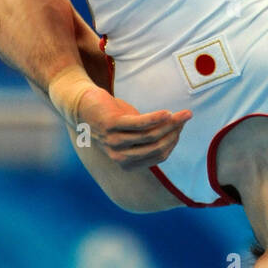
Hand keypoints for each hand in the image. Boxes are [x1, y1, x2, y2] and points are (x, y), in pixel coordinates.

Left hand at [76, 86, 191, 169]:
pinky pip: (139, 124)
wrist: (81, 104)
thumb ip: (150, 136)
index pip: (159, 155)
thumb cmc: (111, 118)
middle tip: (187, 117)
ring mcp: (114, 141)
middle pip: (157, 147)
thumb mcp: (132, 132)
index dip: (174, 141)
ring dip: (169, 124)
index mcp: (126, 163)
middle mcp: (119, 156)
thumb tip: (177, 130)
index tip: (182, 127)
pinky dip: (156, 119)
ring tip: (182, 114)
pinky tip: (167, 113)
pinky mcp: (111, 125)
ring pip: (150, 136)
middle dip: (175, 133)